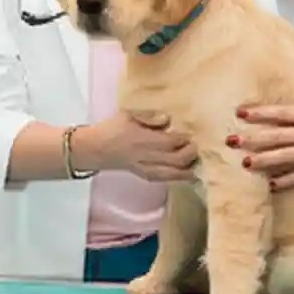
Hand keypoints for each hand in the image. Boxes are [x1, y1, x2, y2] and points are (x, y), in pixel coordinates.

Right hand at [77, 112, 196, 181]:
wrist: (96, 148)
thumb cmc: (113, 128)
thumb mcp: (129, 114)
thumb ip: (149, 116)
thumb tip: (167, 120)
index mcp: (142, 138)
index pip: (170, 141)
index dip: (184, 139)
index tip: (192, 134)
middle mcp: (146, 155)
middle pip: (176, 160)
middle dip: (190, 154)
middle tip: (195, 147)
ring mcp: (145, 168)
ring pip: (173, 174)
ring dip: (188, 170)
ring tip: (197, 164)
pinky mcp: (144, 175)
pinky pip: (164, 179)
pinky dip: (178, 177)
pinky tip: (187, 174)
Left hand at [232, 67, 293, 190]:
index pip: (282, 113)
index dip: (260, 113)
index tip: (241, 114)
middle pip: (276, 136)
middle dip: (252, 138)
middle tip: (231, 141)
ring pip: (284, 157)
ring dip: (263, 160)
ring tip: (245, 163)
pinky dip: (286, 181)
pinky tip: (272, 185)